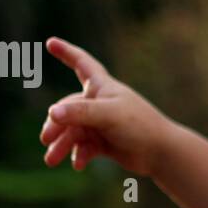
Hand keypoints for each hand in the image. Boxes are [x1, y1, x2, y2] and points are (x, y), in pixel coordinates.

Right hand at [39, 36, 178, 175]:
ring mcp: (100, 123)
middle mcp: (99, 103)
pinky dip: (79, 155)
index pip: (81, 63)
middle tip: (46, 139)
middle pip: (67, 109)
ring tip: (52, 160)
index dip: (66, 52)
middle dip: (56, 124)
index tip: (50, 42)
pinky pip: (83, 147)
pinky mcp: (103, 143)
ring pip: (73, 131)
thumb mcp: (109, 115)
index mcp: (102, 86)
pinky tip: (79, 165)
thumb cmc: (139, 125)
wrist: (161, 153)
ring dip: (62, 145)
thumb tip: (53, 113)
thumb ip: (80, 113)